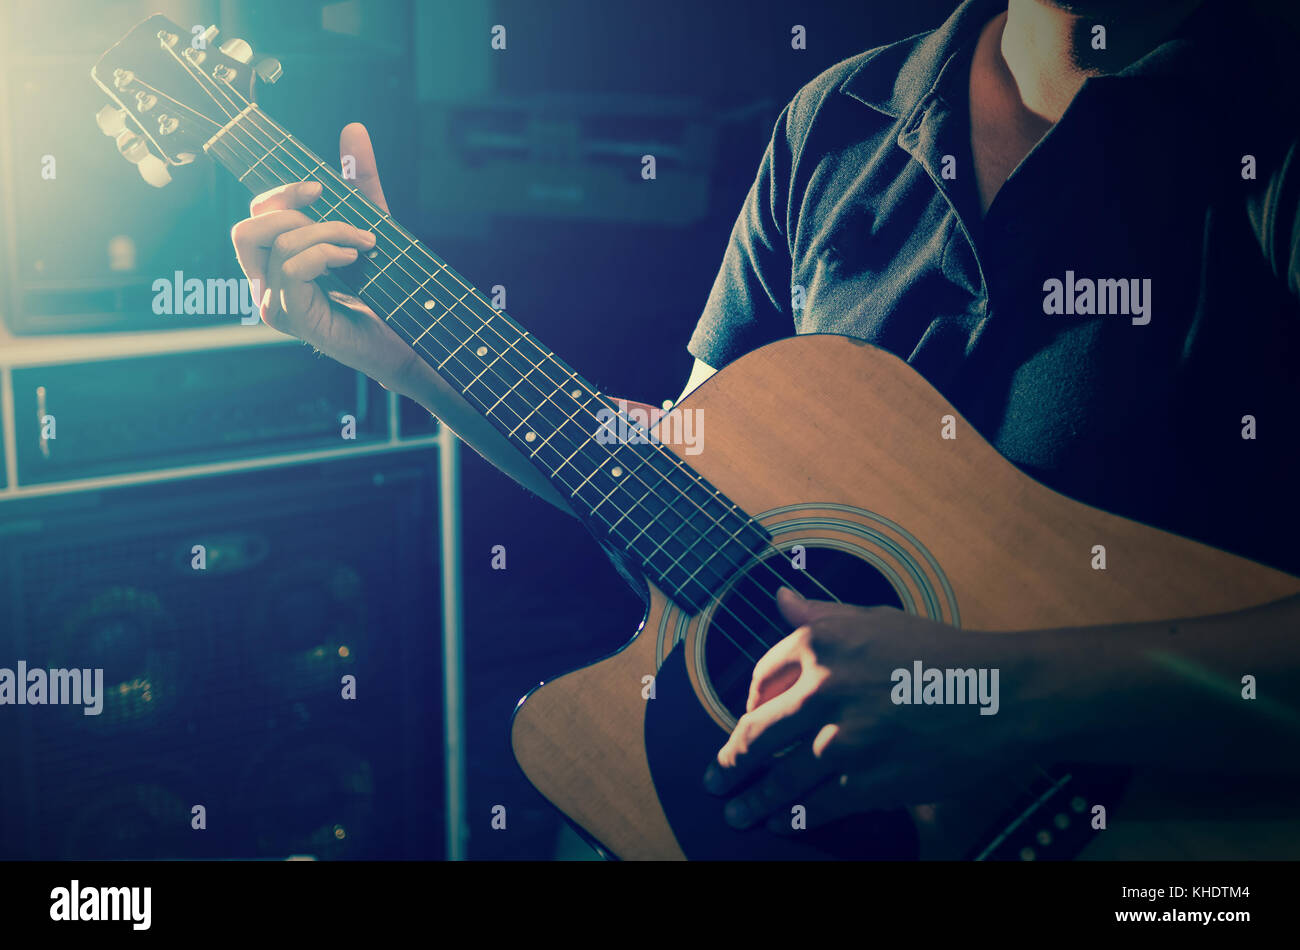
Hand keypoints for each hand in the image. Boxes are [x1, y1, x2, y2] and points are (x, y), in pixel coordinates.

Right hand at [230, 123, 423, 396]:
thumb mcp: (373, 224)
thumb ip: (359, 182)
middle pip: (247, 229)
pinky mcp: (294, 319)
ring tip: (364, 243)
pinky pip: (291, 269)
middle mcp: (268, 285)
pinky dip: (323, 253)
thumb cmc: (388, 292)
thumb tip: (354, 128)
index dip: (281, 193)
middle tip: (339, 212)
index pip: (255, 217)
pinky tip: (354, 258)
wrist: (410, 342)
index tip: (322, 186)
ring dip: (327, 231)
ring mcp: (277, 304)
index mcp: (277, 264)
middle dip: (292, 207)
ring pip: (279, 245)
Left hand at [703, 587, 1023, 832]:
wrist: (1002, 694)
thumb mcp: (876, 618)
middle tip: (716, 776)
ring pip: (782, 779)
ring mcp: (844, 741)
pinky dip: (794, 818)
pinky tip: (780, 824)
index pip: (761, 678)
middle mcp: (823, 690)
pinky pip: (818, 805)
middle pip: (757, 734)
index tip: (747, 717)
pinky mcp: (868, 782)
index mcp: (820, 644)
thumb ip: (820, 614)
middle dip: (731, 761)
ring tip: (736, 812)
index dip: (750, 701)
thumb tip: (779, 598)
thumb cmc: (941, 652)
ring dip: (753, 800)